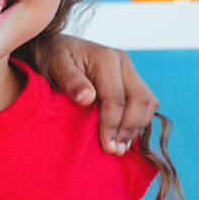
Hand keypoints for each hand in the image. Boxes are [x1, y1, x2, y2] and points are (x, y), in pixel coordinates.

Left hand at [46, 35, 158, 154]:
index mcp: (106, 58)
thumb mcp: (54, 65)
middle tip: (116, 152)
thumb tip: (87, 99)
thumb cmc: (50, 58)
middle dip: (129, 129)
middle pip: (140, 100)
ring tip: (120, 148)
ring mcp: (128, 71)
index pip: (116, 98)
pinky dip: (138, 121)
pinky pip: (144, 103)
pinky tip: (123, 136)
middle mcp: (123, 62)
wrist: (52, 47)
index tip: (107, 148)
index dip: (113, 125)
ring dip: (136, 127)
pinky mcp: (129, 80)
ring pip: (147, 102)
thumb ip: (70, 81)